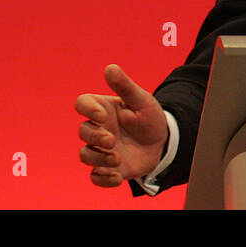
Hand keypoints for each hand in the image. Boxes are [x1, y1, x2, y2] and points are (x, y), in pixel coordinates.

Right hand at [75, 64, 167, 187]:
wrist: (163, 142)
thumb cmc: (149, 117)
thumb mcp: (141, 100)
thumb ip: (125, 86)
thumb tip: (110, 68)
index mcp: (103, 109)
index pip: (82, 103)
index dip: (87, 109)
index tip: (102, 114)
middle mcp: (98, 128)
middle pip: (82, 131)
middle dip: (95, 137)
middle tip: (112, 140)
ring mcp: (101, 149)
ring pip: (85, 155)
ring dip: (98, 158)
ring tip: (117, 159)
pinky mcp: (107, 167)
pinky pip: (95, 176)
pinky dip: (103, 179)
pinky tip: (117, 177)